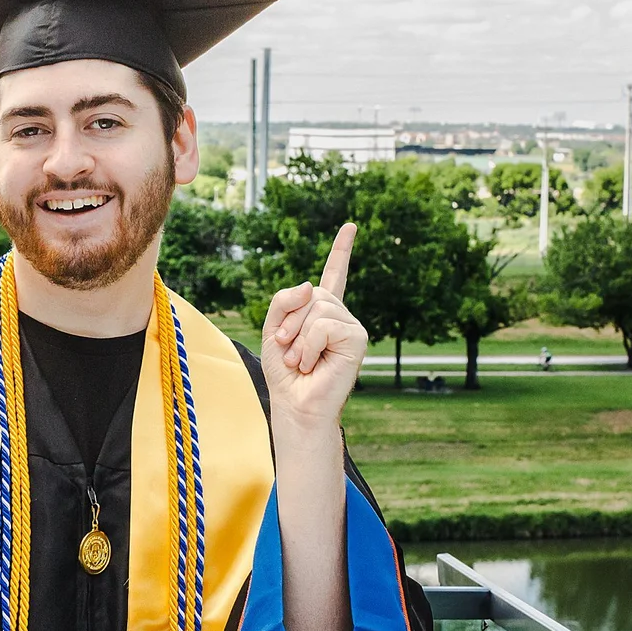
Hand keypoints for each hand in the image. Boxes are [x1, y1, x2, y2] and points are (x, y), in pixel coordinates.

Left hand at [260, 223, 367, 438]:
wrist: (295, 404)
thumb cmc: (285, 372)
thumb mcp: (274, 329)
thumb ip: (284, 301)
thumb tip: (311, 285)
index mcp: (321, 312)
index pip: (333, 275)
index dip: (341, 251)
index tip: (351, 226)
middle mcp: (339, 315)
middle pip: (311, 293)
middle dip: (289, 321)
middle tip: (288, 350)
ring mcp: (350, 326)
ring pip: (316, 308)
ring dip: (298, 337)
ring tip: (300, 360)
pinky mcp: (357, 339)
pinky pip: (324, 326)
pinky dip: (309, 346)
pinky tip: (312, 364)